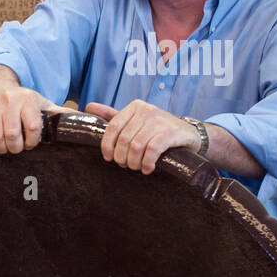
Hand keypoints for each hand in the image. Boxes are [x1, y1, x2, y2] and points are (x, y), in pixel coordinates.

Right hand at [0, 71, 61, 154]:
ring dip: (1, 148)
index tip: (30, 144)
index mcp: (28, 100)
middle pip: (13, 135)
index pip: (32, 127)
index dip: (32, 142)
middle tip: (16, 149)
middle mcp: (9, 101)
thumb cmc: (21, 99)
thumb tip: (82, 120)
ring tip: (5, 148)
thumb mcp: (41, 103)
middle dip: (15, 148)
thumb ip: (58, 113)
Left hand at [85, 101, 201, 173]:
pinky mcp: (171, 132)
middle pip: (124, 139)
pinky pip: (152, 150)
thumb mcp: (134, 120)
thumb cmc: (156, 128)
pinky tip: (147, 169)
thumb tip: (88, 107)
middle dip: (122, 157)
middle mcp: (146, 110)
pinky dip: (147, 163)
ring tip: (135, 167)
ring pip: (137, 146)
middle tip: (125, 165)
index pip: (113, 126)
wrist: (188, 132)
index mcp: (134, 107)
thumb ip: (112, 115)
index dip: (107, 145)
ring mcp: (160, 121)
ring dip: (133, 162)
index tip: (108, 158)